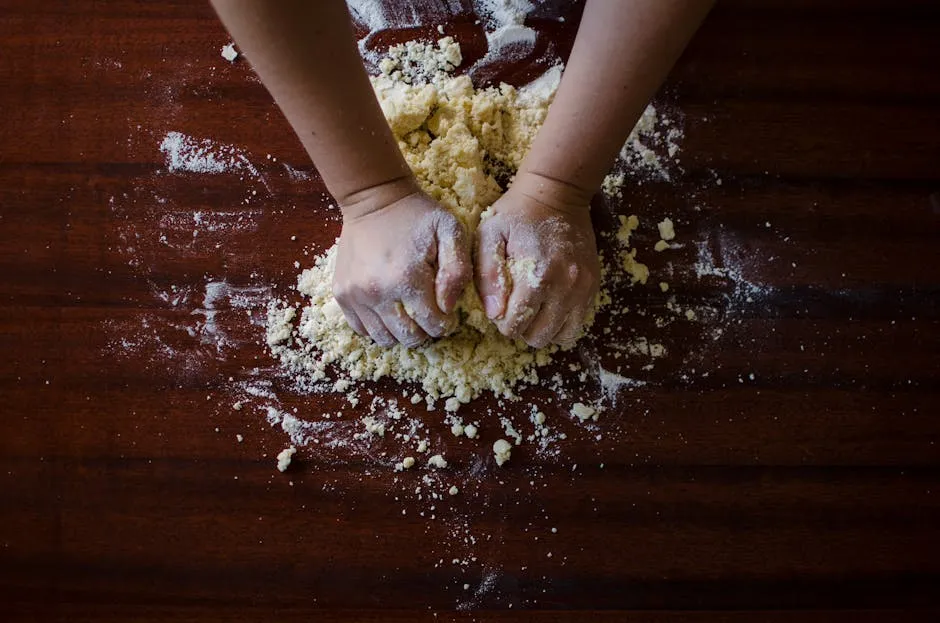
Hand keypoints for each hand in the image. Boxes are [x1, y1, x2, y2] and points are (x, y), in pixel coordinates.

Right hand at [333, 188, 470, 347]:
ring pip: (384, 339)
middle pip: (409, 337)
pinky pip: (362, 329)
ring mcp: (355, 295)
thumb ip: (457, 271)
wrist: (374, 199)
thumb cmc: (417, 215)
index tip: (447, 311)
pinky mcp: (342, 294)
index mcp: (407, 279)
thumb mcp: (450, 232)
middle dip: (425, 331)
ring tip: (410, 314)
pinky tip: (389, 311)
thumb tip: (448, 307)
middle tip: (429, 314)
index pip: (433, 325)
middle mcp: (377, 292)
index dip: (446, 323)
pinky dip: (378, 327)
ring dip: (401, 333)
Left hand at [475, 172, 599, 348]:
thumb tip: (494, 313)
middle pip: (539, 336)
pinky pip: (579, 323)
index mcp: (537, 276)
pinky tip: (550, 306)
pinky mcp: (593, 286)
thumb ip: (488, 275)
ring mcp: (583, 288)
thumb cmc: (517, 213)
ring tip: (534, 310)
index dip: (502, 321)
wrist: (557, 192)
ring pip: (563, 336)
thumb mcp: (490, 235)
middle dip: (522, 329)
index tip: (500, 305)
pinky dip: (562, 323)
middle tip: (515, 308)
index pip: (516, 325)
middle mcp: (565, 287)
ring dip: (544, 330)